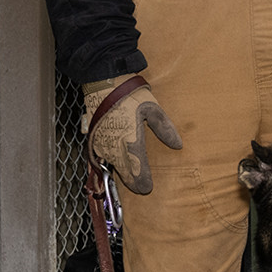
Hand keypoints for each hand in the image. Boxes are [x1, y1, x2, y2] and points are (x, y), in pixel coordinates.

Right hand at [82, 76, 182, 194]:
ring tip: (130, 180)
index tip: (147, 189)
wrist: (103, 82)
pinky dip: (109, 162)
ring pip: (112, 164)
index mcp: (131, 140)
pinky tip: (115, 164)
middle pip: (123, 171)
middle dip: (132, 181)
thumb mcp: (152, 108)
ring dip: (121, 171)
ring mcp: (102, 143)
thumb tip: (178, 145)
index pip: (137, 168)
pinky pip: (101, 157)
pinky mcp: (93, 138)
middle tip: (141, 189)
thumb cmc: (129, 94)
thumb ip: (164, 128)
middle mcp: (114, 146)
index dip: (142, 181)